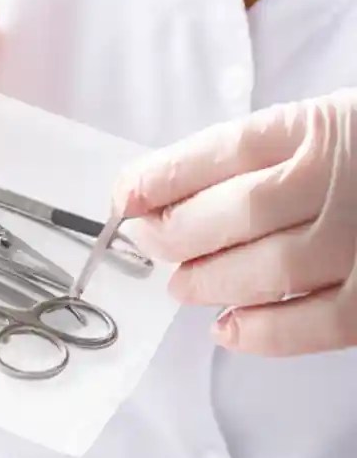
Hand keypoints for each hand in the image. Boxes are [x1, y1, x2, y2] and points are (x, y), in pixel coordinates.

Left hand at [115, 89, 356, 355]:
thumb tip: (152, 195)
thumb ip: (250, 157)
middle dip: (175, 234)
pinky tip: (229, 328)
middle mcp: (344, 178)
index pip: (224, 149)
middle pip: (236, 212)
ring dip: (209, 282)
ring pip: (267, 269)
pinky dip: (263, 332)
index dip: (162, 177)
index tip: (123, 197)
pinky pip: (318, 322)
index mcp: (322, 126)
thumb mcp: (318, 129)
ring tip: (184, 284)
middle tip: (149, 244)